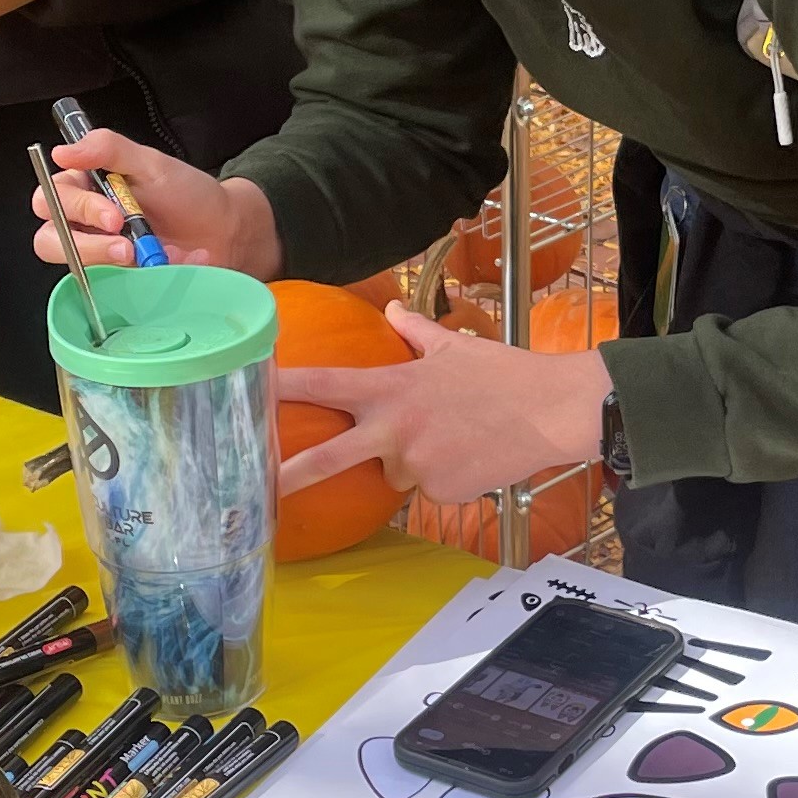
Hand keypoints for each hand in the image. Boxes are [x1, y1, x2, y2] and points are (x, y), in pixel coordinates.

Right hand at [33, 131, 279, 275]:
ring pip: (66, 261)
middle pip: (49, 234)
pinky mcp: (112, 278)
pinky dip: (111, 279)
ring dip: (94, 257)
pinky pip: (92, 286)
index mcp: (87, 186)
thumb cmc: (188, 193)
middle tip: (122, 236)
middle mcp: (85, 220)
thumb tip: (63, 151)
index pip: (51, 196)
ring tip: (132, 254)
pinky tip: (139, 270)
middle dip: (83, 238)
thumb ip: (108, 149)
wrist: (223, 232)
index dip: (76, 207)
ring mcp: (97, 251)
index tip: (114, 214)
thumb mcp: (151, 163)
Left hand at [280, 306, 610, 503]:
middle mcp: (394, 428)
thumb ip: (415, 330)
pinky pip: (429, 490)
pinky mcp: (440, 491)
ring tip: (456, 437)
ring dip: (415, 462)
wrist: (550, 411)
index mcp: (391, 388)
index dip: (282, 387)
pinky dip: (445, 478)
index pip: (324, 385)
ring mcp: (416, 463)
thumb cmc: (502, 374)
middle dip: (289, 474)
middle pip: (329, 458)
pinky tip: (473, 456)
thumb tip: (391, 305)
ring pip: (396, 474)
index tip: (246, 390)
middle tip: (257, 489)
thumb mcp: (454, 345)